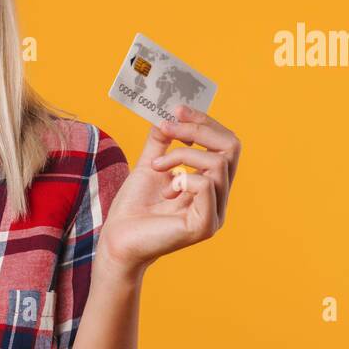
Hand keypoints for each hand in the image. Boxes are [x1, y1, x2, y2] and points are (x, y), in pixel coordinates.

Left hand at [95, 104, 240, 277]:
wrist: (116, 239)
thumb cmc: (133, 208)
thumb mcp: (150, 165)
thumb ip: (162, 141)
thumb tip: (171, 114)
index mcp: (212, 183)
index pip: (226, 143)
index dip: (204, 121)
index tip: (177, 109)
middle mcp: (220, 198)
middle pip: (231, 147)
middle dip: (198, 129)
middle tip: (167, 128)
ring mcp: (216, 213)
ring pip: (218, 163)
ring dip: (181, 155)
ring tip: (156, 167)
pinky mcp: (205, 226)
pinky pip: (207, 186)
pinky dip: (183, 178)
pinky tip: (167, 191)